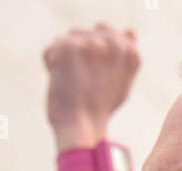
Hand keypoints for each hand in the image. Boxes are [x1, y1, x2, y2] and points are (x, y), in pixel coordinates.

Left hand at [44, 23, 139, 150]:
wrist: (82, 129)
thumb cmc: (99, 110)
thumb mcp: (121, 82)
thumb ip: (125, 55)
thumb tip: (131, 30)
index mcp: (130, 52)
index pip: (103, 33)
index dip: (92, 57)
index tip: (94, 78)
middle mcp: (114, 44)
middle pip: (83, 34)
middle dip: (78, 56)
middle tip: (84, 84)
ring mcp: (92, 44)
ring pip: (67, 40)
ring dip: (64, 60)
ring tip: (73, 85)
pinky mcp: (69, 48)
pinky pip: (51, 49)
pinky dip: (51, 66)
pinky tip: (62, 83)